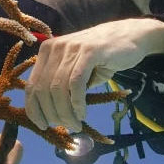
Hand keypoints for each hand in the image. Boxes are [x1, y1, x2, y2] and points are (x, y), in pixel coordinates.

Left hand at [25, 18, 163, 132]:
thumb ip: (63, 85)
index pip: (32, 85)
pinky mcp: (89, 51)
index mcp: (48, 51)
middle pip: (43, 89)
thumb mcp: (77, 68)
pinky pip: (76, 83)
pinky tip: (82, 113)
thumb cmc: (103, 57)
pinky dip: (77, 103)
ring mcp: (72, 47)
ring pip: (59, 88)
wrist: (131, 36)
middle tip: (66, 126)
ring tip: (75, 124)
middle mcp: (56, 47)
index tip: (42, 125)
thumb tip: (53, 114)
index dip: (34, 109)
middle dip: (52, 114)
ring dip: (65, 112)